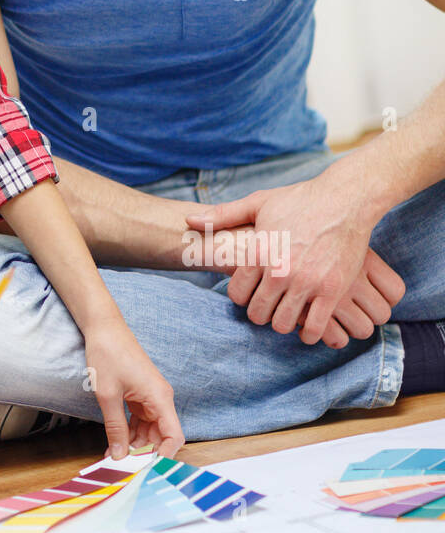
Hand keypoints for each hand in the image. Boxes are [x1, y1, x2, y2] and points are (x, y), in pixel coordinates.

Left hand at [83, 321, 183, 459]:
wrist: (103, 327)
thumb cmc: (108, 355)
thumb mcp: (108, 395)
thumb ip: (116, 427)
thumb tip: (119, 456)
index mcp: (159, 397)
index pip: (174, 436)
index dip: (164, 456)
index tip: (146, 470)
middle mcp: (160, 398)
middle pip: (161, 436)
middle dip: (144, 453)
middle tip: (124, 467)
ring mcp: (150, 396)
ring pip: (149, 430)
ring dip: (134, 444)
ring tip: (114, 457)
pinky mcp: (140, 394)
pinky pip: (140, 420)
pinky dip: (129, 432)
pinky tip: (114, 442)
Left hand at [186, 176, 402, 344]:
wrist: (344, 199)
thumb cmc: (299, 200)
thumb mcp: (257, 203)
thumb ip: (222, 215)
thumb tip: (188, 221)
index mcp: (258, 252)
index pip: (236, 295)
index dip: (241, 296)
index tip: (251, 292)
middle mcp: (280, 270)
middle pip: (258, 314)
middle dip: (260, 313)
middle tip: (269, 306)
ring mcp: (307, 282)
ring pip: (283, 324)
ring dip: (283, 322)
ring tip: (287, 313)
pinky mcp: (333, 291)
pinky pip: (314, 328)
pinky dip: (308, 333)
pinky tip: (308, 324)